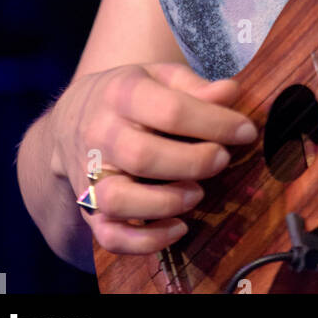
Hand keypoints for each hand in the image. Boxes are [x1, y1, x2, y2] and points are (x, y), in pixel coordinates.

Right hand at [51, 63, 256, 256]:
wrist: (72, 120)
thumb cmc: (131, 96)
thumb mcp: (159, 76)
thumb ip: (194, 85)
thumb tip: (231, 92)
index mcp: (122, 93)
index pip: (171, 110)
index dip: (215, 122)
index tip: (246, 131)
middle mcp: (100, 134)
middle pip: (143, 156)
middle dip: (193, 162)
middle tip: (222, 159)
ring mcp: (90, 175)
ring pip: (118, 199)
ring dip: (166, 202)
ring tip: (197, 193)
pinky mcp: (89, 209)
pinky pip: (110, 236)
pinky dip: (145, 241)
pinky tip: (178, 227)